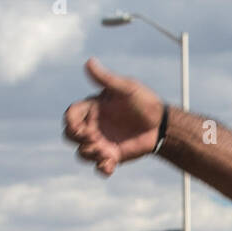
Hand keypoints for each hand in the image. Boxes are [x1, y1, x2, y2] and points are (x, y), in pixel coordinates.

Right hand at [63, 58, 164, 176]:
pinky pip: (99, 166)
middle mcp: (93, 125)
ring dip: (89, 154)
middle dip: (78, 140)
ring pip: (82, 153)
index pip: (70, 115)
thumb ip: (106, 79)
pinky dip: (102, 169)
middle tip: (94, 140)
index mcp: (92, 108)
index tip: (83, 129)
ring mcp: (101, 141)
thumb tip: (89, 61)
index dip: (71, 123)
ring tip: (106, 154)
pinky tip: (110, 166)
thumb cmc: (144, 101)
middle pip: (70, 135)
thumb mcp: (126, 88)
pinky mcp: (112, 155)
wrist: (161, 124)